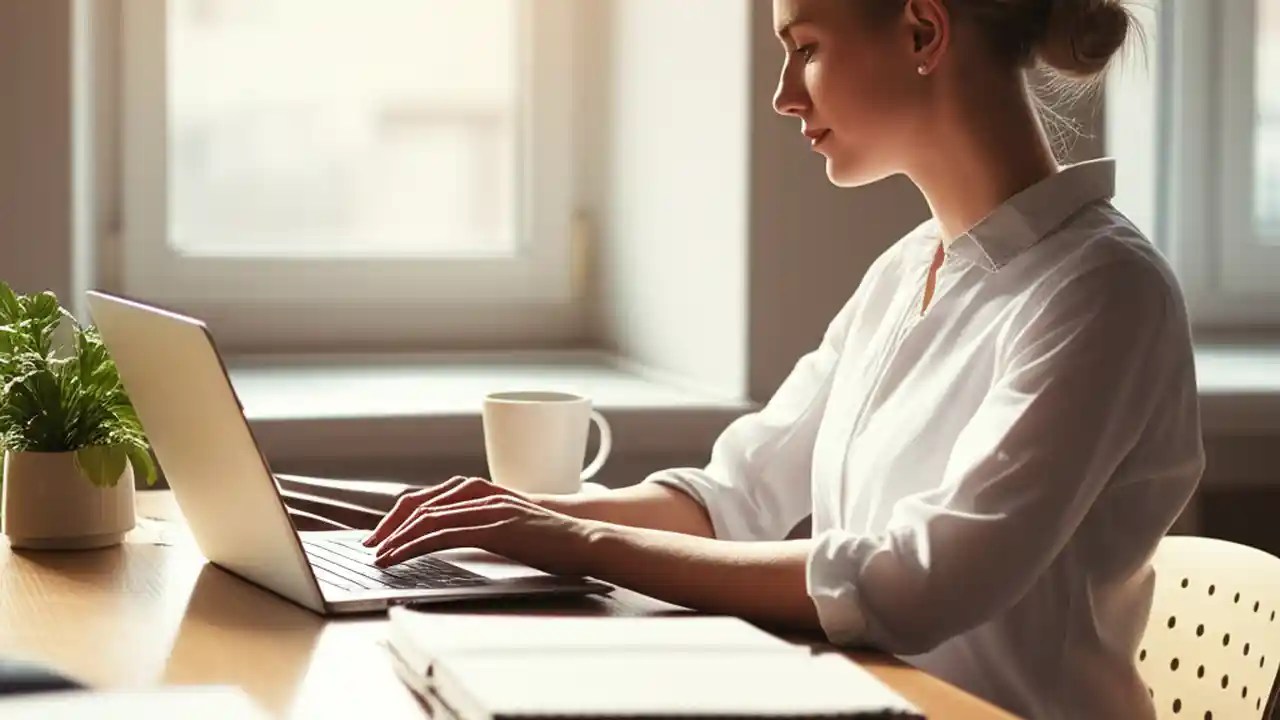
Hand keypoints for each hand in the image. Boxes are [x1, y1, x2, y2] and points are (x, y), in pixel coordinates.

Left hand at [363, 476, 596, 574]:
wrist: (586, 541)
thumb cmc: (550, 541)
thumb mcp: (508, 528)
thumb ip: (481, 527)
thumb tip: (451, 542)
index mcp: (483, 492)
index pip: (428, 498)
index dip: (399, 516)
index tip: (381, 535)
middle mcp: (482, 494)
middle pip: (421, 502)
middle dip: (389, 525)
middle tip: (370, 546)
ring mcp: (489, 508)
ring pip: (428, 517)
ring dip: (397, 537)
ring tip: (379, 556)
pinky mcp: (495, 527)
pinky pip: (445, 533)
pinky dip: (416, 545)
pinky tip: (401, 557)